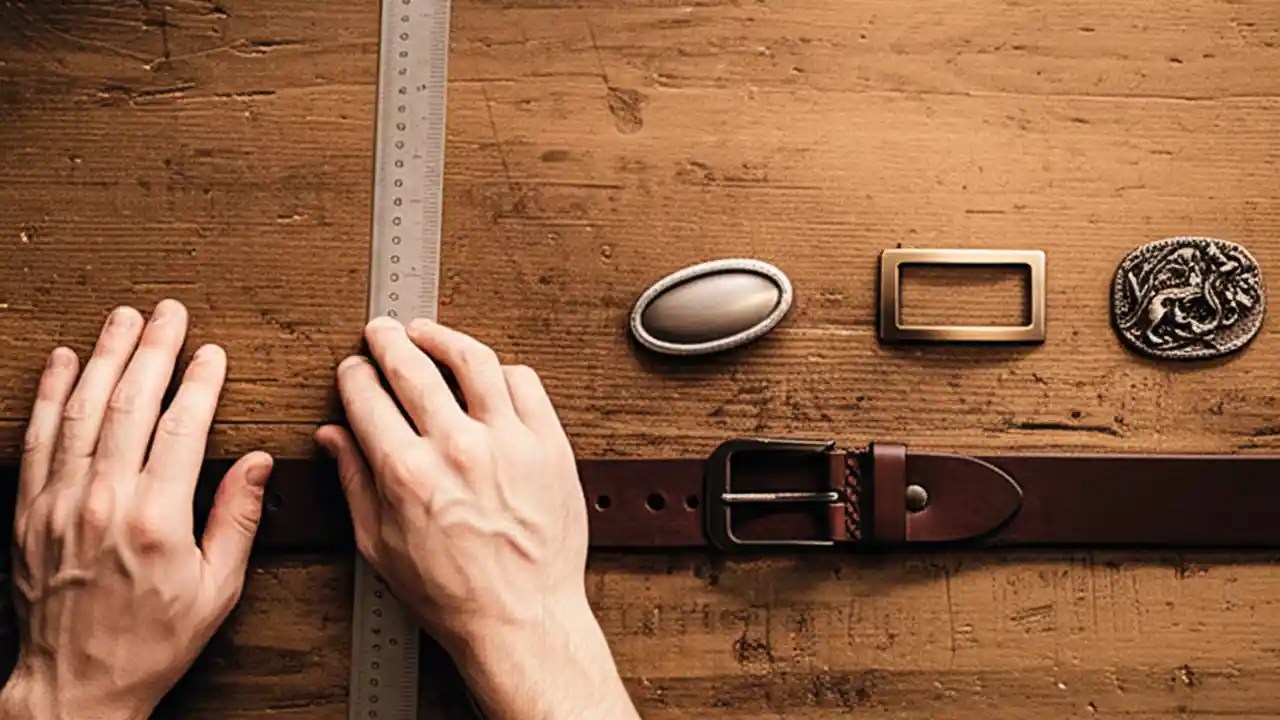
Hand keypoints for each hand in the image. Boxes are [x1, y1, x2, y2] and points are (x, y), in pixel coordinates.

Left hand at [0, 300, 272, 719]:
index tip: (210, 354)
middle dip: (151, 349)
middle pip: (129, 403)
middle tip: (166, 313)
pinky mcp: (28, 512)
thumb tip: (255, 463)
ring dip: (102, 357)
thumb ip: (236, 519)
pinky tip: (61, 364)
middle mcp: (102, 503)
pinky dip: (49, 395)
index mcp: (155, 520)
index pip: (181, 427)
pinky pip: (36, 438)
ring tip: (120, 320)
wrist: (76, 685)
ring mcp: (58, 503)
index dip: (199, 382)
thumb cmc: (149, 643)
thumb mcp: (217, 589)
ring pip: (81, 410)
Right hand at [317, 317, 637, 719]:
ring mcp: (508, 441)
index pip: (367, 396)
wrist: (523, 618)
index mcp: (407, 473)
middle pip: (413, 365)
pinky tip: (486, 371)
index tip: (352, 368)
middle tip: (381, 331)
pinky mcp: (549, 444)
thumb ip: (354, 480)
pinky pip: (525, 383)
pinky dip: (500, 369)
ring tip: (427, 333)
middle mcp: (457, 448)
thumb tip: (332, 436)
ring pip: (473, 359)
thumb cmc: (453, 593)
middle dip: (388, 340)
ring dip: (442, 337)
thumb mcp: (380, 545)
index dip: (353, 374)